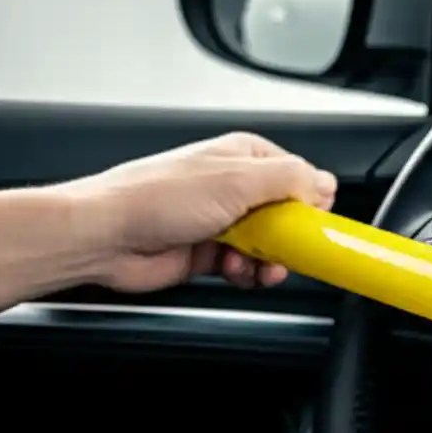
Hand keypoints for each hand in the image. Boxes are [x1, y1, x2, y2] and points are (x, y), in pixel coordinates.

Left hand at [62, 132, 336, 292]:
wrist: (106, 236)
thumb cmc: (153, 198)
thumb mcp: (237, 180)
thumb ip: (289, 180)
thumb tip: (325, 183)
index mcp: (243, 157)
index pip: (299, 177)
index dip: (311, 204)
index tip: (314, 226)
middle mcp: (233, 186)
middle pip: (287, 217)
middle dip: (290, 239)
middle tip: (284, 250)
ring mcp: (221, 220)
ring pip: (269, 247)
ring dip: (267, 261)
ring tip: (253, 265)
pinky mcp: (208, 252)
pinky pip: (245, 267)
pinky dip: (246, 275)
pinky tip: (233, 272)